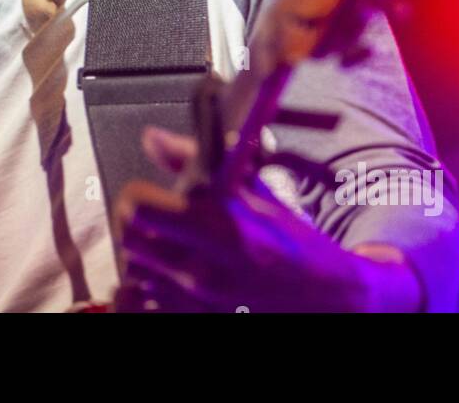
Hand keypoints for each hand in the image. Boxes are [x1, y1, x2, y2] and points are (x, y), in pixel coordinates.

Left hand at [114, 127, 422, 311]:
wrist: (330, 299)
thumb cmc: (292, 240)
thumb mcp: (255, 191)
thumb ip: (197, 161)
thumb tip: (151, 138)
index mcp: (222, 221)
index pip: (140, 206)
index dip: (137, 194)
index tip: (149, 191)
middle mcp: (207, 263)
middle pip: (129, 238)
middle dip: (132, 223)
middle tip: (151, 218)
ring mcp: (199, 300)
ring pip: (133, 271)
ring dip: (142, 257)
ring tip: (163, 248)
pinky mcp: (196, 320)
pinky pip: (143, 302)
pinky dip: (148, 289)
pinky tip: (167, 278)